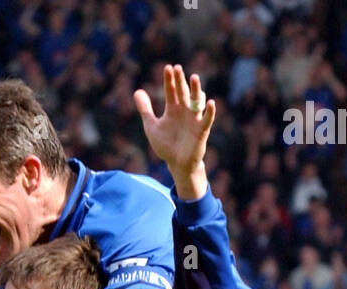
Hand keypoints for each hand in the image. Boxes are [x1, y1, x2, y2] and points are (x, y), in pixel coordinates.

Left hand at [134, 66, 215, 200]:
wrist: (177, 164)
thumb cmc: (166, 145)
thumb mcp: (152, 126)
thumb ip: (145, 109)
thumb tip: (137, 91)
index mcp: (173, 108)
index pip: (170, 90)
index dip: (169, 80)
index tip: (167, 68)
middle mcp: (184, 110)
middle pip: (183, 92)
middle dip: (180, 81)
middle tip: (177, 68)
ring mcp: (194, 119)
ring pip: (196, 101)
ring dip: (196, 90)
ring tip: (194, 77)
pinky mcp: (201, 131)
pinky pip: (206, 119)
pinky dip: (209, 112)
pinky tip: (210, 102)